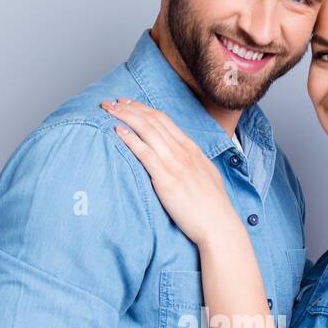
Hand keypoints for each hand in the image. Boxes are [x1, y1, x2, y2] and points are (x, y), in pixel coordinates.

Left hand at [100, 98, 236, 244]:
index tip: (126, 103)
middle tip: (110, 102)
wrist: (219, 225)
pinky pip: (144, 153)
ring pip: (146, 130)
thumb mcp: (205, 175)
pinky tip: (117, 131)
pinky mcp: (167, 179)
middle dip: (128, 107)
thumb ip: (190, 162)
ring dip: (124, 117)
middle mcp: (183, 151)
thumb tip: (179, 159)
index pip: (163, 119)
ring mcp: (175, 163)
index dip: (142, 108)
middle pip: (152, 120)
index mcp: (192, 148)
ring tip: (107, 111)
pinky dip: (130, 139)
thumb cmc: (212, 206)